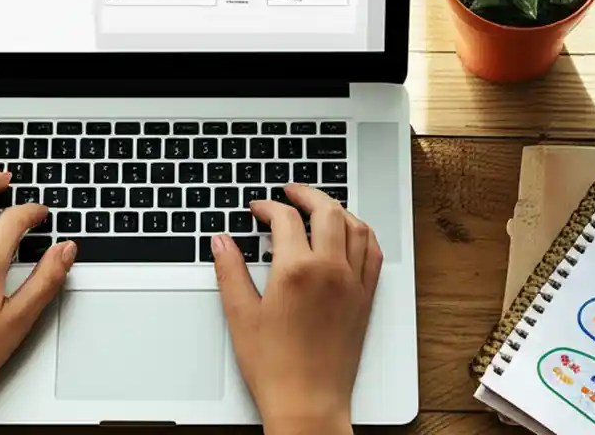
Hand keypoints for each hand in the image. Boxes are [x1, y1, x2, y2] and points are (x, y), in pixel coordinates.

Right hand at [211, 184, 381, 434]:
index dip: (268, 206)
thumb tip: (221, 241)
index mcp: (296, 271)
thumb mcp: (241, 315)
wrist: (308, 403)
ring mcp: (353, 283)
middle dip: (306, 193)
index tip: (257, 209)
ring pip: (355, 226)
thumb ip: (230, 270)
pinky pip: (373, 253)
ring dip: (337, 208)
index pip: (285, 218)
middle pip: (326, 210)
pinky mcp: (366, 298)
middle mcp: (330, 270)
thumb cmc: (274, 367)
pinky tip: (350, 233)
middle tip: (290, 191)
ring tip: (319, 205)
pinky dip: (363, 234)